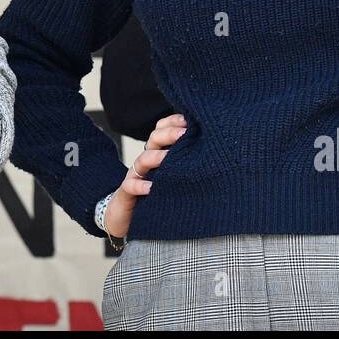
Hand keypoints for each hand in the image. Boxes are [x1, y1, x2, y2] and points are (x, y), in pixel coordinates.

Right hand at [104, 114, 186, 239]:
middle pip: (154, 139)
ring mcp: (136, 175)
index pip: (162, 129)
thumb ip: (184, 163)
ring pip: (143, 160)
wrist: (126, 216)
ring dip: (155, 157)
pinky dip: (139, 185)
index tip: (188, 121)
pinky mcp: (127, 193)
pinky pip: (130, 186)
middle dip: (168, 134)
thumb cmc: (157, 195)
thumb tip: (211, 152)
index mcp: (158, 153)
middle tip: (184, 134)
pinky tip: (150, 188)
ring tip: (167, 158)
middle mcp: (147, 161)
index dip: (173, 122)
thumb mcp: (171, 176)